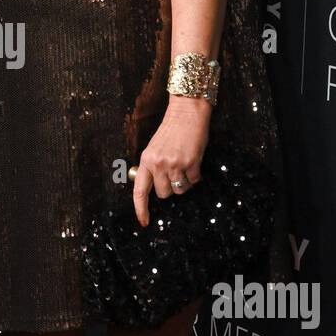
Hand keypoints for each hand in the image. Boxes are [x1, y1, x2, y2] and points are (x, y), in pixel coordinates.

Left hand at [132, 97, 211, 226]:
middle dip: (170, 188)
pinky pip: (193, 181)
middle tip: (175, 173)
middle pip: (163, 194)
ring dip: (184, 183)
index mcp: (146, 160)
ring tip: (185, 166)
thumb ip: (152, 167)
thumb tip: (154, 187)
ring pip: (179, 190)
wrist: (187, 113)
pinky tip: (194, 162)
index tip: (144, 221)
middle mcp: (158, 164)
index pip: (139, 191)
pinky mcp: (190, 163)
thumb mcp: (154, 148)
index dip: (141, 209)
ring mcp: (174, 164)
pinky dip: (195, 176)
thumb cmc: (171, 131)